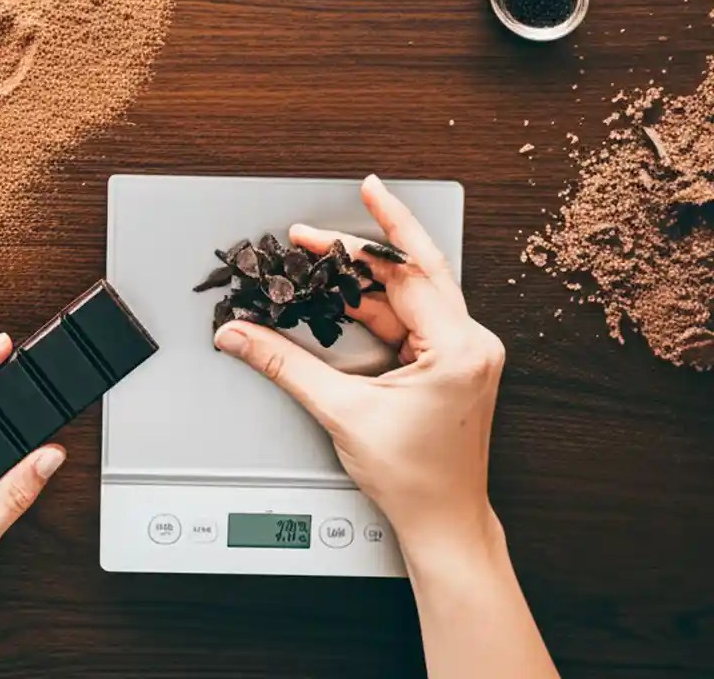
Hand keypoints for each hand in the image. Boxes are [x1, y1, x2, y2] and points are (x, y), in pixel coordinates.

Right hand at [213, 175, 505, 557]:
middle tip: (316, 230)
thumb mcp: (342, 412)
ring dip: (363, 281)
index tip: (364, 193)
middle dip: (362, 249)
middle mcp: (472, 344)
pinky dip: (374, 309)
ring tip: (317, 262)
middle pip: (414, 273)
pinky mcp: (452, 365)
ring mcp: (465, 354)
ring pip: (409, 296)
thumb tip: (242, 335)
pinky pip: (410, 321)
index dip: (370, 237)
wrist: (442, 520)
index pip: (411, 272)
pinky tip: (341, 299)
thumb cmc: (414, 479)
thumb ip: (285, 365)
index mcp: (459, 348)